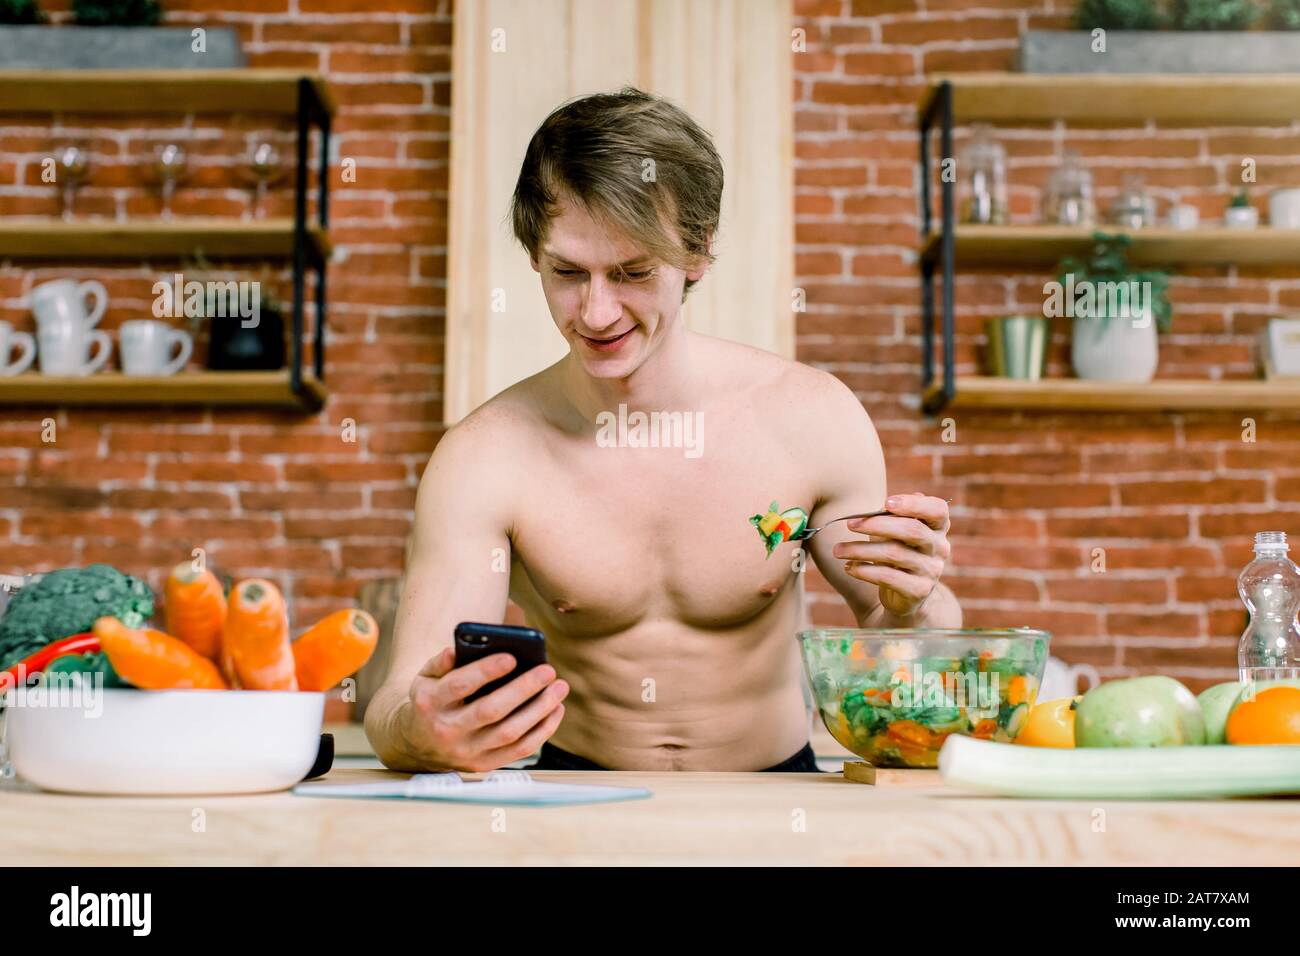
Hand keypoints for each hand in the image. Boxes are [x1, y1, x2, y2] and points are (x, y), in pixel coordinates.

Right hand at [398, 647, 568, 772]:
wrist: (416, 745)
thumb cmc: (431, 700)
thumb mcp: (425, 678)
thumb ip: (441, 662)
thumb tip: (455, 650)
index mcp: (429, 703)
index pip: (459, 685)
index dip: (485, 671)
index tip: (512, 657)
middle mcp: (447, 730)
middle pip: (490, 711)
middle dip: (523, 689)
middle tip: (548, 670)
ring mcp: (467, 751)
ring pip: (509, 733)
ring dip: (539, 710)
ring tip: (560, 687)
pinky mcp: (484, 765)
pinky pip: (519, 750)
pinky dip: (542, 730)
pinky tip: (556, 709)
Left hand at [832, 493, 950, 617]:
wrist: (904, 594)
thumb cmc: (896, 552)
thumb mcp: (894, 532)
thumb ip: (889, 517)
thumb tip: (877, 510)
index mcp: (937, 527)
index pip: (937, 510)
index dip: (913, 504)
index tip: (886, 502)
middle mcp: (939, 548)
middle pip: (912, 530)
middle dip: (877, 525)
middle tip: (850, 524)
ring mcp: (931, 570)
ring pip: (895, 554)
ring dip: (861, 549)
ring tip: (837, 550)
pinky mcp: (919, 590)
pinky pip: (888, 577)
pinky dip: (864, 570)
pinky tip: (848, 567)